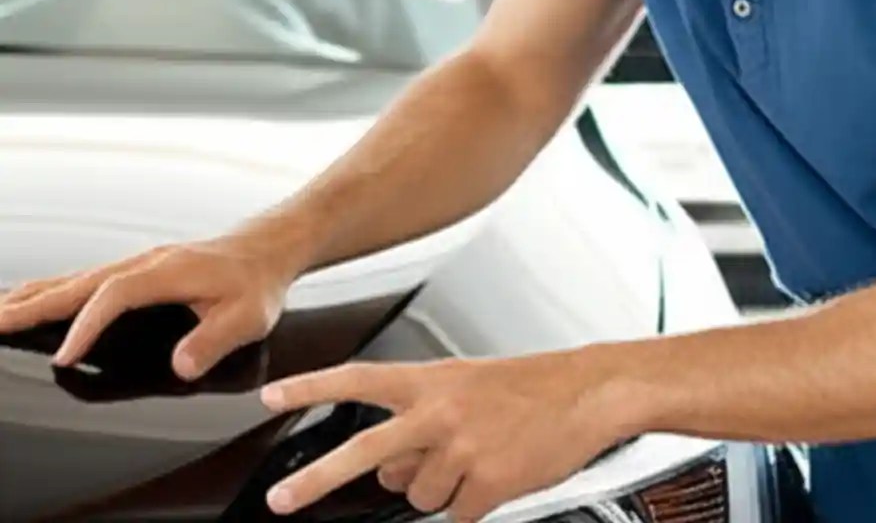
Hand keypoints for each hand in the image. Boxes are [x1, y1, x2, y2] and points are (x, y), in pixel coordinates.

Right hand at [0, 227, 301, 379]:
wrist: (267, 250)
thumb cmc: (257, 283)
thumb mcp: (249, 317)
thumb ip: (214, 341)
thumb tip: (182, 365)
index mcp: (166, 272)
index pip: (114, 298)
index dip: (87, 327)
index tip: (65, 356)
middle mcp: (145, 263)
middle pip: (78, 283)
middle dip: (32, 303)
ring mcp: (138, 264)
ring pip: (75, 279)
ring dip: (33, 295)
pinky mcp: (138, 271)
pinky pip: (86, 280)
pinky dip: (53, 290)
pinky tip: (34, 300)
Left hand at [260, 352, 634, 520]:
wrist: (589, 391)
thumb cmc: (532, 386)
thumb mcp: (467, 385)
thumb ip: (422, 419)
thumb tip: (390, 470)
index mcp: (431, 381)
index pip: (359, 380)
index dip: (311, 388)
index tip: (272, 397)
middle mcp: (439, 412)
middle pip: (363, 452)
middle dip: (316, 481)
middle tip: (281, 502)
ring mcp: (461, 449)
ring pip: (420, 495)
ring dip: (442, 488)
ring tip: (480, 458)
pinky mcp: (487, 482)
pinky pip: (458, 513)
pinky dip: (475, 503)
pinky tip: (498, 475)